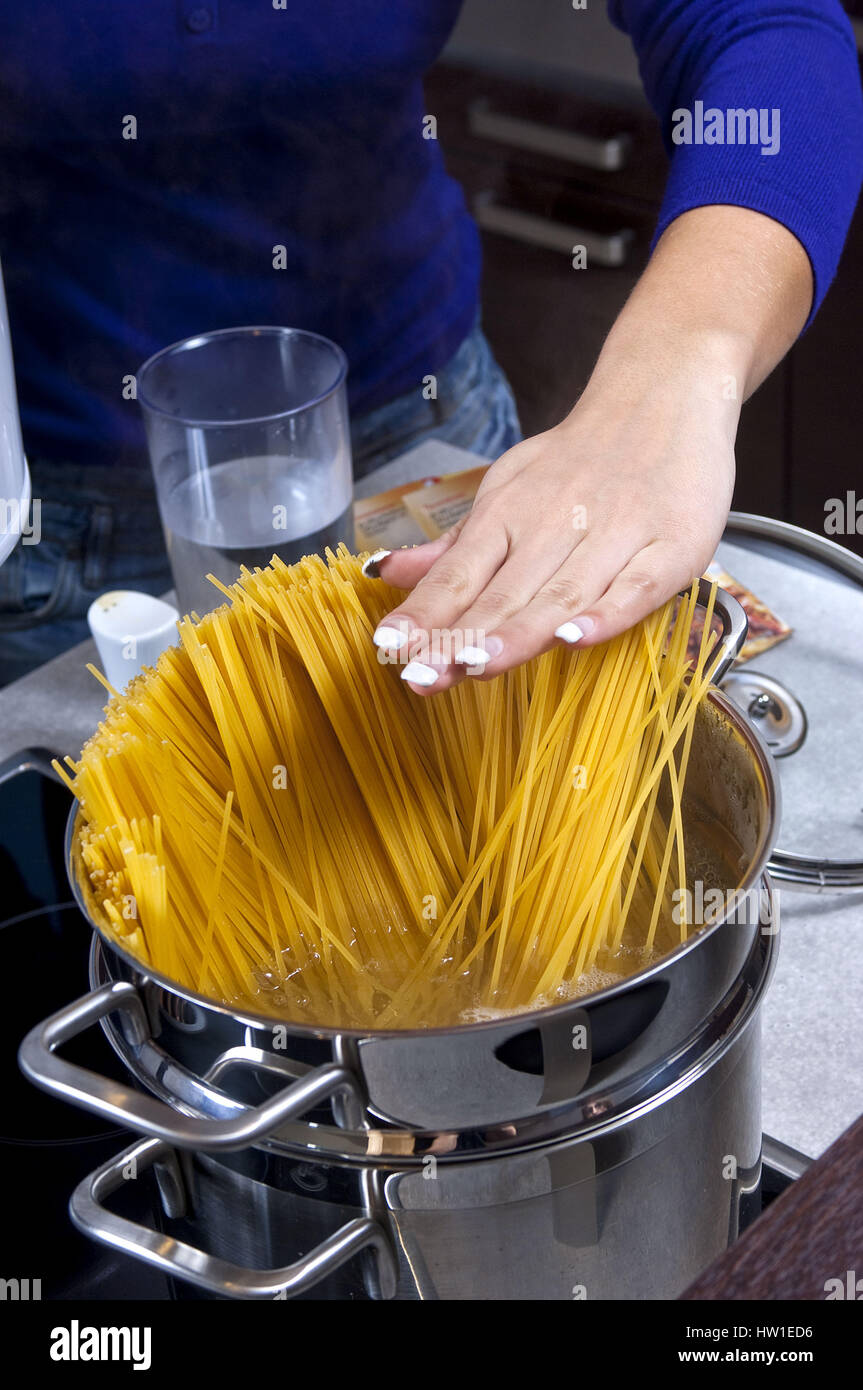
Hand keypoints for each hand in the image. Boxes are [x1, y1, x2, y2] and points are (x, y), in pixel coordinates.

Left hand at [370, 206, 811, 693]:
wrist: (666, 393)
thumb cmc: (581, 459)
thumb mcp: (509, 488)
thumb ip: (455, 547)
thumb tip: (385, 574)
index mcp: (509, 511)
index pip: (458, 573)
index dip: (424, 614)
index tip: (388, 648)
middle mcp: (556, 523)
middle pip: (502, 591)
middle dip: (460, 637)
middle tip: (420, 675)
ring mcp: (616, 535)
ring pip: (561, 594)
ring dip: (518, 632)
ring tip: (477, 665)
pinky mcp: (672, 547)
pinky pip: (636, 588)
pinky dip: (606, 615)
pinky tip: (575, 639)